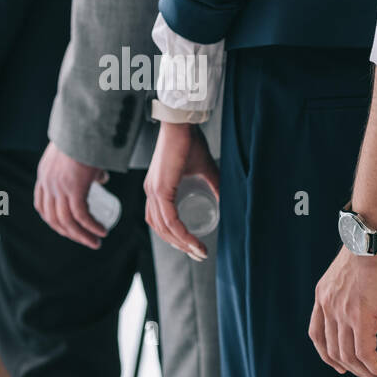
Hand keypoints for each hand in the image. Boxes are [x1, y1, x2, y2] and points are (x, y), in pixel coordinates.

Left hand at [34, 142, 108, 249]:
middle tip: (86, 241)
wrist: (86, 125)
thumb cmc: (87, 136)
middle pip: (54, 219)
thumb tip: (101, 180)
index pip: (42, 206)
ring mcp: (59, 186)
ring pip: (67, 221)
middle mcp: (48, 183)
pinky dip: (91, 226)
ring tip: (96, 242)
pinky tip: (101, 231)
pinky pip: (81, 215)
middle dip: (70, 234)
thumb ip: (87, 169)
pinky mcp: (73, 188)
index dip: (54, 222)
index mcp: (44, 175)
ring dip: (82, 235)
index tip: (69, 229)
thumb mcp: (80, 155)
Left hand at [144, 121, 218, 260]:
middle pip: (160, 228)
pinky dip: (180, 233)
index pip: (161, 220)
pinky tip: (192, 241)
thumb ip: (214, 184)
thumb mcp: (204, 168)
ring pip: (164, 227)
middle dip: (180, 245)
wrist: (182, 123)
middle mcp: (150, 192)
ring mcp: (153, 191)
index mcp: (156, 188)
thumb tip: (226, 200)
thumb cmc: (190, 140)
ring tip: (198, 251)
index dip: (176, 236)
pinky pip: (169, 219)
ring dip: (180, 243)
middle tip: (198, 254)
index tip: (194, 246)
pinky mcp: (159, 189)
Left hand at [309, 243, 376, 376]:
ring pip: (350, 356)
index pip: (317, 334)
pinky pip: (365, 353)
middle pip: (334, 350)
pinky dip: (376, 368)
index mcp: (323, 296)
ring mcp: (342, 312)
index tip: (339, 366)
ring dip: (367, 373)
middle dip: (353, 369)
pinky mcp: (360, 316)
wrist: (374, 236)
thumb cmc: (375, 249)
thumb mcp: (364, 278)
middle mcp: (327, 306)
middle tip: (372, 376)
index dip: (327, 355)